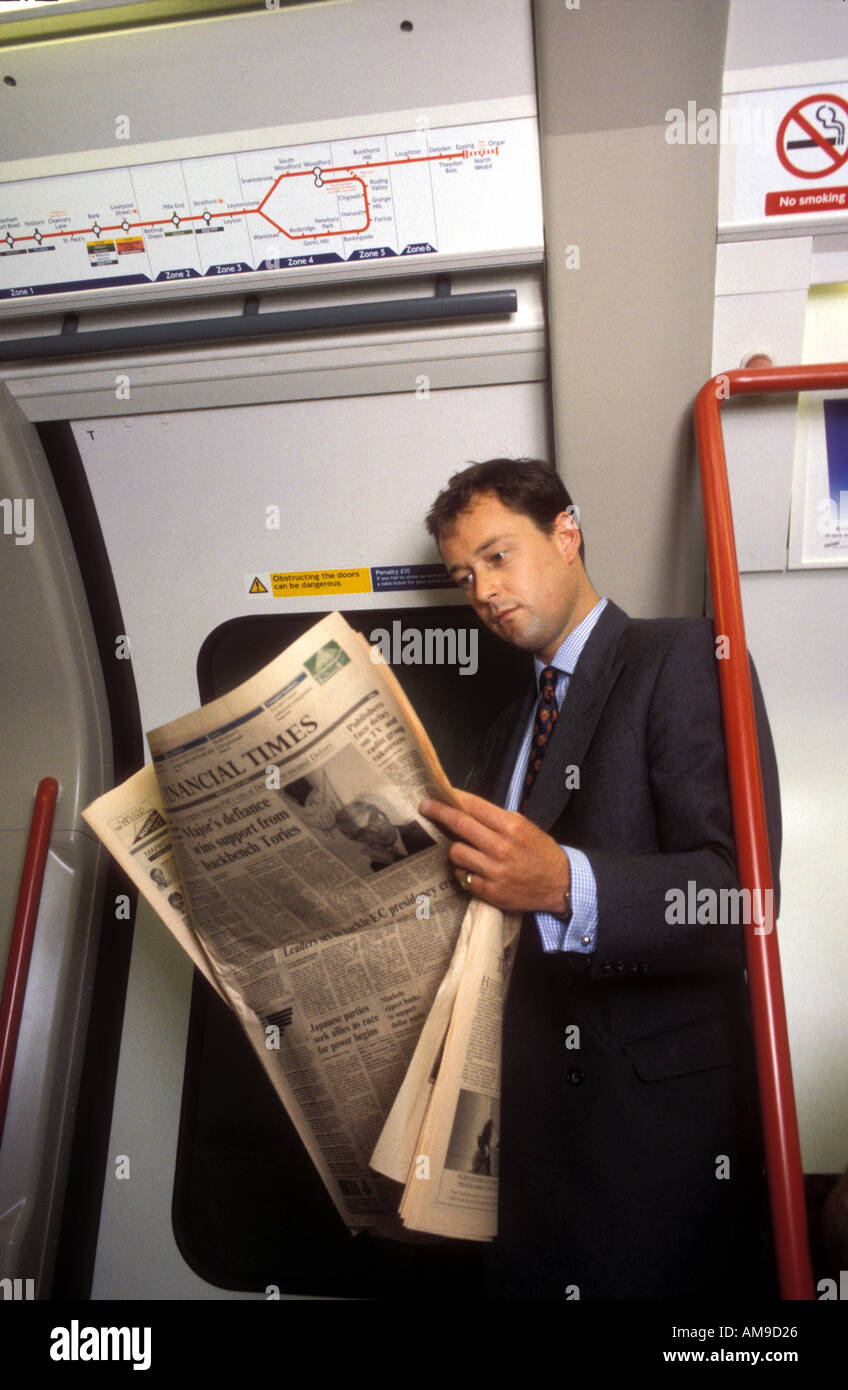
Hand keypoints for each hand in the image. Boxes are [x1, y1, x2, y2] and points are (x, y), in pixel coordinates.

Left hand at [419, 789, 570, 913]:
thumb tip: (466, 808)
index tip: (436, 794)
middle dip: (438, 812)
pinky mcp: (491, 891)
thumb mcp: (525, 826)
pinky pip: (462, 877)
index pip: (474, 806)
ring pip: (456, 852)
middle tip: (425, 807)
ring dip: (456, 848)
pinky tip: (472, 869)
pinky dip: (463, 871)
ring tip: (465, 850)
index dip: (452, 798)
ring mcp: (495, 871)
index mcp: (511, 826)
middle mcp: (501, 847)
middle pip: (460, 825)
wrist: (560, 885)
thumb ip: (497, 819)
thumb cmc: (541, 853)